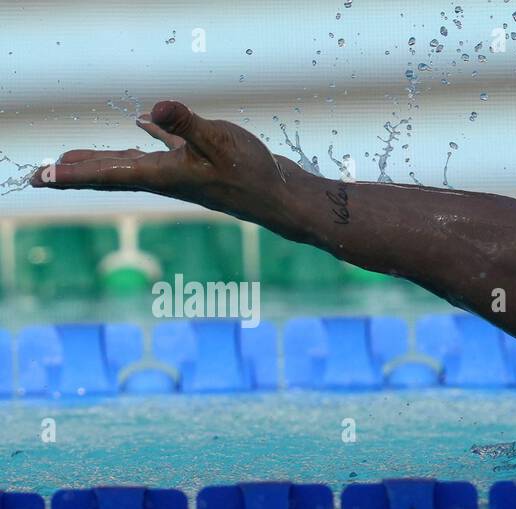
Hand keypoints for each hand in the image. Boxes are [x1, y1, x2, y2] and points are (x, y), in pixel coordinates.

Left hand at [31, 100, 286, 217]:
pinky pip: (161, 150)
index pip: (109, 173)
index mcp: (165, 174)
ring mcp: (181, 171)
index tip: (41, 179)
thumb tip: (152, 109)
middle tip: (39, 177)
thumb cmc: (254, 176)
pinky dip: (147, 138)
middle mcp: (167, 176)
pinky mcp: (197, 163)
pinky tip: (141, 124)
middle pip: (111, 173)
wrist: (283, 199)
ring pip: (130, 164)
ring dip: (99, 161)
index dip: (73, 174)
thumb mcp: (220, 143)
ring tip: (69, 160)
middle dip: (75, 173)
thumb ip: (186, 125)